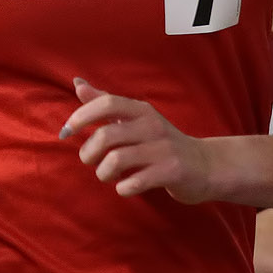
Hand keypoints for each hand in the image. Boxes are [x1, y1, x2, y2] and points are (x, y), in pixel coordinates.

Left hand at [64, 77, 212, 201]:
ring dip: (103, 173)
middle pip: (106, 136)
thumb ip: (105, 103)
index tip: (67, 131)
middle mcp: (152, 125)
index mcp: (141, 110)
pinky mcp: (172, 171)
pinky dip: (122, 188)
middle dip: (88, 153)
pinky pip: (134, 182)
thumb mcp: (136, 119)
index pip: (106, 103)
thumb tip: (77, 84)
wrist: (205, 165)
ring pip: (116, 160)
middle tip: (91, 161)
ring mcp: (163, 149)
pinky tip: (125, 187)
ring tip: (108, 175)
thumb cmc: (161, 142)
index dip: (82, 116)